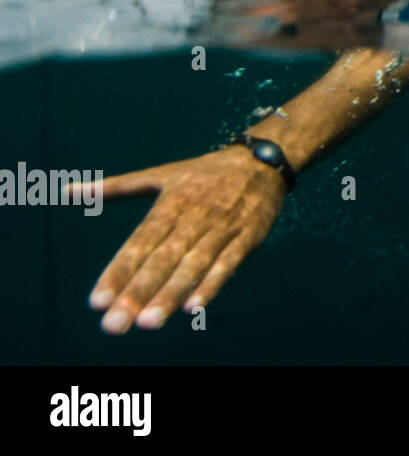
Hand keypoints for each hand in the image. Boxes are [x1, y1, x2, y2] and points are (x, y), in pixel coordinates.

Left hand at [76, 146, 287, 333]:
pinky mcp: (248, 237)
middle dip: (138, 292)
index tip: (97, 301)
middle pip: (163, 259)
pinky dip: (212, 285)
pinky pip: (228, 264)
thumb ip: (116, 187)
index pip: (140, 243)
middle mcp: (194, 217)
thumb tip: (68, 191)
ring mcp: (222, 228)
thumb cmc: (205, 172)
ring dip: (170, 294)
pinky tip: (193, 308)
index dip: (118, 272)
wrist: (262, 161)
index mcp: (171, 202)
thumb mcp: (161, 175)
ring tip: (148, 323)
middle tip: (115, 324)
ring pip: (194, 265)